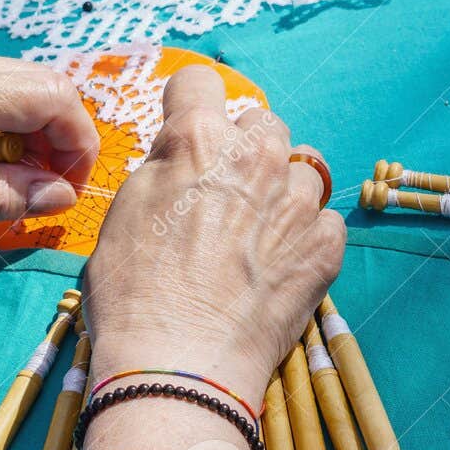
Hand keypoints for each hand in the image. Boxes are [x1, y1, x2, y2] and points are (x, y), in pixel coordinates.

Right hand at [82, 65, 345, 403]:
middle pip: (263, 124)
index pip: (200, 82)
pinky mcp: (326, 247)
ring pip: (303, 170)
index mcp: (197, 140)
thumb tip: (179, 158)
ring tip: (256, 237)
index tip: (189, 127)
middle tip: (225, 194)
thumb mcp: (123, 214)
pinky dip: (307, 238)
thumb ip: (162, 170)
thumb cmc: (134, 296)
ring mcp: (297, 202)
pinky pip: (325, 221)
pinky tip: (278, 268)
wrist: (181, 367)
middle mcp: (256, 158)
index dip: (190, 105)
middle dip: (246, 149)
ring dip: (283, 193)